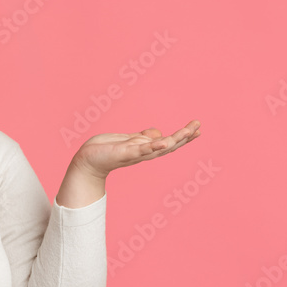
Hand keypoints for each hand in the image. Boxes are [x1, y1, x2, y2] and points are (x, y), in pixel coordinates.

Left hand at [72, 119, 201, 178]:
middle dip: (185, 136)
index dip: (183, 137)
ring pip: (160, 147)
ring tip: (189, 130)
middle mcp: (144, 153)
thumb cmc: (106, 150)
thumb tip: (158, 133)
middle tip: (199, 126)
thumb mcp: (128, 141)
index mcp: (145, 149)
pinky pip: (141, 150)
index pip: (169, 143)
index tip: (197, 129)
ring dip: (176, 139)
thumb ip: (143, 137)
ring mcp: (136, 154)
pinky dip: (153, 145)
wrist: (88, 161)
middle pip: (169, 146)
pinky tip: (163, 140)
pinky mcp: (125, 153)